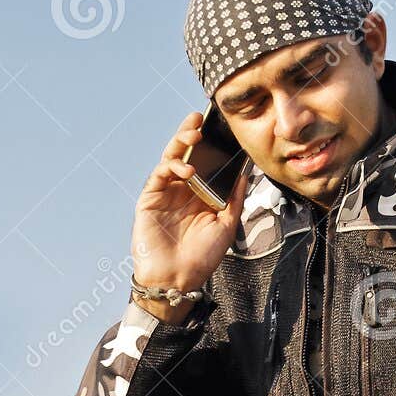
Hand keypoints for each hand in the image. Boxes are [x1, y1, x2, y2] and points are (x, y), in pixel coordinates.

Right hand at [130, 112, 249, 295]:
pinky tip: (186, 170)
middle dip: (190, 133)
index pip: (204, 162)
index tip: (219, 127)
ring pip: (170, 158)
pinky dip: (172, 167)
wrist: (178, 279)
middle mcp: (181, 190)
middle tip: (199, 117)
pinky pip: (159, 175)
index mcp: (200, 195)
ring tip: (194, 134)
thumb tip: (246, 174)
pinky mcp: (149, 199)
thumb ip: (234, 199)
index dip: (209, 144)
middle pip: (185, 153)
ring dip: (180, 142)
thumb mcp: (227, 225)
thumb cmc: (202, 257)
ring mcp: (164, 193)